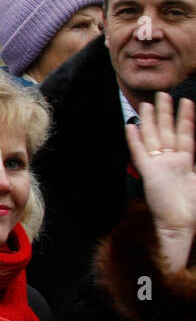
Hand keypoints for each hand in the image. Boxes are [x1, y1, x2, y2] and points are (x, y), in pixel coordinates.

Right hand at [125, 93, 195, 271]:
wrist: (181, 226)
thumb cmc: (193, 210)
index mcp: (185, 163)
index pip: (185, 135)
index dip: (186, 119)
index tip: (186, 103)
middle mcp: (170, 161)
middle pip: (167, 131)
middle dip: (166, 113)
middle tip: (163, 94)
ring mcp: (158, 166)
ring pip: (153, 137)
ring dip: (150, 120)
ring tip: (148, 103)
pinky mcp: (148, 172)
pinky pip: (140, 152)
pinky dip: (135, 139)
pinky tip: (131, 126)